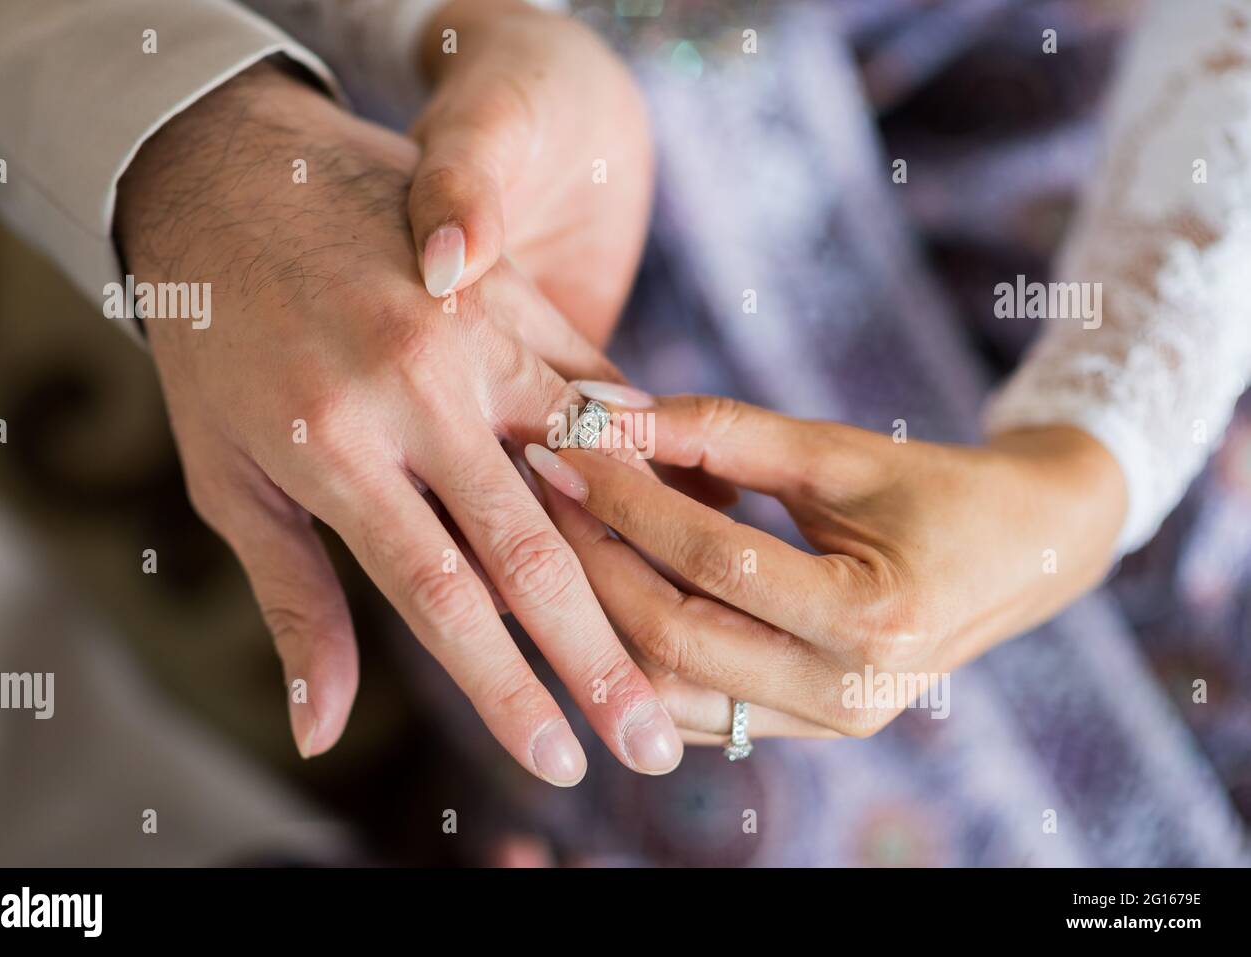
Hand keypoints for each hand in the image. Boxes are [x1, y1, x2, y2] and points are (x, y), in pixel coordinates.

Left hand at [115, 61, 681, 780]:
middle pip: (532, 550)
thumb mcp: (230, 478)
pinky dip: (650, 452)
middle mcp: (415, 392)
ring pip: (592, 465)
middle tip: (654, 740)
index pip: (440, 598)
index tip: (560, 761)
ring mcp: (473, 333)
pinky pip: (602, 383)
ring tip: (699, 636)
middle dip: (600, 658)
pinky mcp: (511, 292)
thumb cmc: (217, 345)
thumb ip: (293, 601)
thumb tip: (321, 732)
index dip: (507, 692)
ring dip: (650, 561)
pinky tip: (694, 512)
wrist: (228, 177)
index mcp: (333, 449)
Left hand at [526, 394, 1126, 742]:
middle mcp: (848, 692)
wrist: (1025, 554)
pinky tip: (605, 593)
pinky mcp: (808, 730)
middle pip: (675, 636)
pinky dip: (642, 656)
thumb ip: (719, 432)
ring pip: (671, 688)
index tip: (563, 446)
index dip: (625, 500)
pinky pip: (697, 708)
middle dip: (594, 559)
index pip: (711, 560)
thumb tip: (604, 412)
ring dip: (604, 615)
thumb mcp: (837, 451)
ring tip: (562, 539)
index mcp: (871, 619)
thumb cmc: (939, 489)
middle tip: (544, 490)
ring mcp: (827, 725)